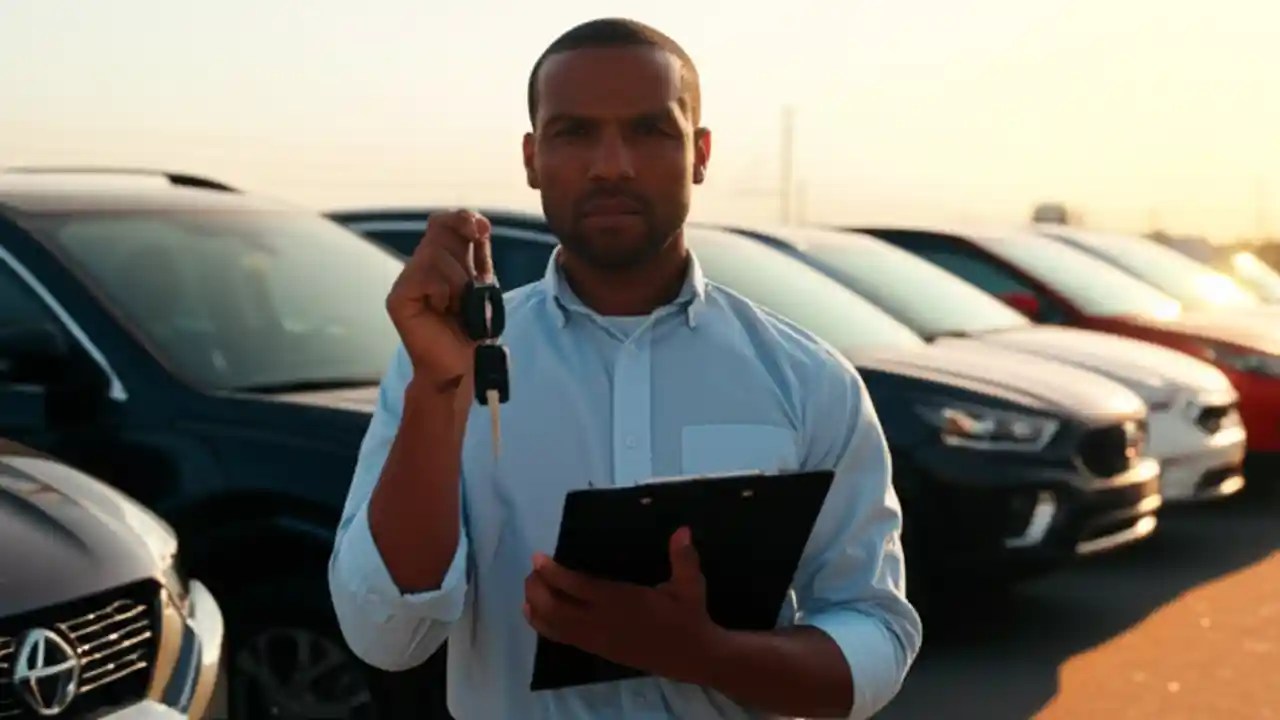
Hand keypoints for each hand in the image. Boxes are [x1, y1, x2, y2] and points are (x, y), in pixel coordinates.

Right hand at [385, 209, 493, 390]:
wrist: (463, 364)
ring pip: (434, 254)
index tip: (482, 229)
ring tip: (457, 305)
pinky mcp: (398, 298)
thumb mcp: (483, 282)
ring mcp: (406, 281)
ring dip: (456, 281)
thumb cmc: (473, 328)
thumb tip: (480, 222)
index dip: (462, 219)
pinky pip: (424, 276)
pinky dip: (442, 291)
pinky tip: (442, 309)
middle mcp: (419, 265)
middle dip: (463, 257)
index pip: (443, 221)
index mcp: (440, 259)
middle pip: (439, 232)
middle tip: (470, 287)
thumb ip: (478, 252)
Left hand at [523, 527, 722, 684]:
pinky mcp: (596, 648)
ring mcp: (596, 638)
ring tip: (530, 586)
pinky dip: (542, 624)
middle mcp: (602, 621)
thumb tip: (683, 530)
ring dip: (536, 605)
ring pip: (554, 625)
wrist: (690, 656)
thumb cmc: (687, 617)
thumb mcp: (691, 586)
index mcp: (621, 602)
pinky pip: (561, 638)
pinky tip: (533, 612)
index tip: (538, 557)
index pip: (578, 587)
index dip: (554, 572)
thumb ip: (684, 558)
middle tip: (532, 570)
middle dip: (538, 587)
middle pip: (556, 607)